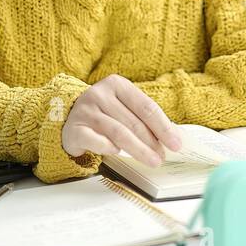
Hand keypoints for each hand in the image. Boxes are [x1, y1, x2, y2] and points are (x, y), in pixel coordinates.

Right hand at [61, 75, 181, 166]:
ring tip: (152, 161)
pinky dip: (108, 147)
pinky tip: (118, 153)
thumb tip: (174, 137)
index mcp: (117, 84)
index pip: (146, 107)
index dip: (163, 127)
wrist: (69, 119)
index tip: (176, 143)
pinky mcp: (74, 128)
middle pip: (134, 122)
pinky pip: (95, 140)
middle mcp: (99, 94)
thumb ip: (145, 119)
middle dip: (152, 142)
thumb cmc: (104, 115)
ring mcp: (85, 110)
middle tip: (163, 156)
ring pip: (118, 132)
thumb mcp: (124, 109)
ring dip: (138, 149)